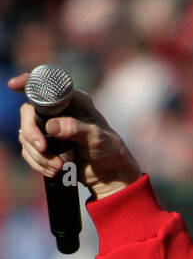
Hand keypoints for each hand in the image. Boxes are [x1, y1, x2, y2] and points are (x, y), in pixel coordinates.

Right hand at [8, 71, 141, 199]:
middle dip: (31, 133)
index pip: (45, 87)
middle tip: (42, 148)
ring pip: (26, 136)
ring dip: (39, 155)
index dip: (27, 83)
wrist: (111, 175)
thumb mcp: (97, 138)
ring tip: (60, 167)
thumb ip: (76, 129)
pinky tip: (55, 171)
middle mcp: (58, 112)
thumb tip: (51, 127)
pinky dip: (38, 164)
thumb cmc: (110, 151)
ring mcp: (49, 129)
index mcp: (72, 101)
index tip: (14, 85)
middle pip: (28, 113)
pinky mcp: (46, 147)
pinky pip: (29, 152)